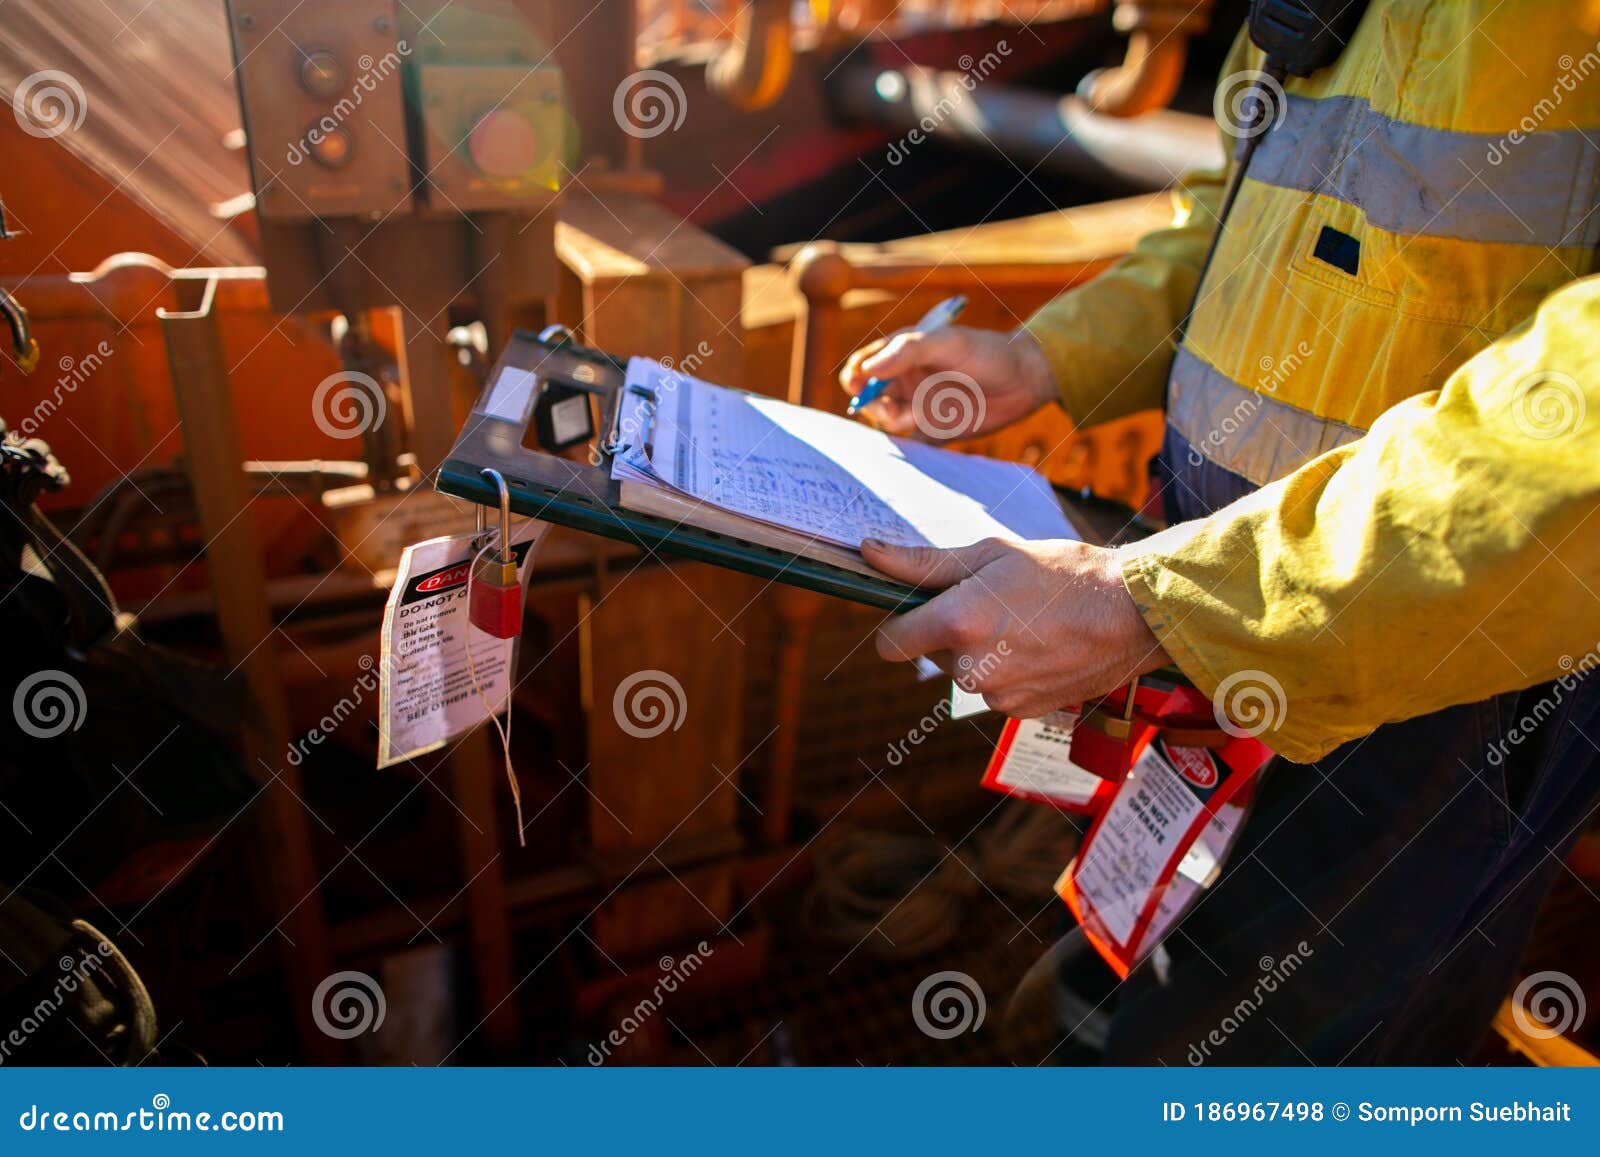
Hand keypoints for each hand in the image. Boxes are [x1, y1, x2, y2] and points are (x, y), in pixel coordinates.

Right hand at [839, 325, 1057, 438]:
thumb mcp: (948, 342)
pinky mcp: (933, 433)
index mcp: (901, 355)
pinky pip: (911, 445)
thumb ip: (907, 351)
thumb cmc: (987, 352)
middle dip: (873, 406)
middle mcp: (904, 382)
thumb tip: (867, 369)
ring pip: (888, 424)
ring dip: (896, 424)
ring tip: (919, 418)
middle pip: (869, 400)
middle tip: (891, 410)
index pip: (862, 367)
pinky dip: (911, 447)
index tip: (857, 386)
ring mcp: (917, 408)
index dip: (854, 377)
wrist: (1025, 380)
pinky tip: (924, 440)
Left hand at [861, 536, 1169, 718]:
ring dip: (979, 652)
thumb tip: (869, 554)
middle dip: (949, 632)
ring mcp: (996, 695)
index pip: (890, 642)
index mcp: (958, 623)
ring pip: (963, 673)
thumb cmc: (1063, 573)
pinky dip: (1006, 671)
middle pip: (931, 654)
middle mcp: (971, 668)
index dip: (899, 625)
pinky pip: (993, 689)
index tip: (916, 610)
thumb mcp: (990, 554)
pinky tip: (1038, 647)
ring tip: (1022, 624)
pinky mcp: (1019, 711)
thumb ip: (923, 563)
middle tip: (993, 603)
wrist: (1133, 613)